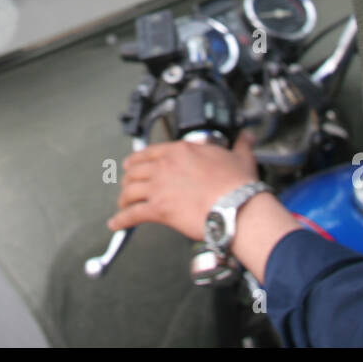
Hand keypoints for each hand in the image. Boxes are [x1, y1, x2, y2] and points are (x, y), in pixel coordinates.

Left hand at [108, 134, 258, 240]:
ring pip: (130, 191)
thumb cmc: (238, 185)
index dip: (138, 159)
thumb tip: (246, 138)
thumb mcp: (241, 158)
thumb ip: (240, 146)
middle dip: (128, 179)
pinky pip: (132, 215)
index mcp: (181, 151)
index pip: (150, 152)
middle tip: (126, 184)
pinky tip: (115, 224)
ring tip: (122, 204)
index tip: (133, 163)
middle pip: (136, 171)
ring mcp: (159, 187)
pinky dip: (121, 220)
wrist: (237, 206)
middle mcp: (165, 166)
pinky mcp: (158, 209)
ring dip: (123, 198)